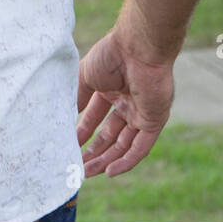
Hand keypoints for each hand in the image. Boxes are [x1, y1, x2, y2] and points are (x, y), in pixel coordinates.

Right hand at [76, 25, 175, 177]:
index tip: (69, 146)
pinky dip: (127, 160)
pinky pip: (141, 146)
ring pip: (123, 145)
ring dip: (107, 160)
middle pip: (110, 136)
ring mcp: (142, 113)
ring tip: (89, 173)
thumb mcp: (86, 77)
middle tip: (78, 167)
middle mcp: (127, 104)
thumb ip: (78, 97)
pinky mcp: (154, 120)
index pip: (96, 119)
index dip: (82, 133)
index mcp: (111, 91)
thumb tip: (68, 116)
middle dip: (94, 152)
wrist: (136, 48)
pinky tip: (111, 171)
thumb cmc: (110, 56)